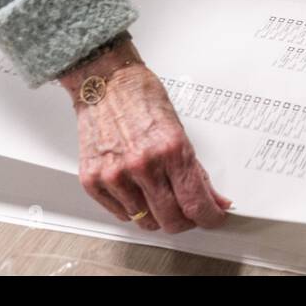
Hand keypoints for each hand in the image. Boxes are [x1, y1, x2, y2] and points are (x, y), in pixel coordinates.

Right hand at [60, 37, 231, 233]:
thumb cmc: (142, 100)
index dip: (209, 217)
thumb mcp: (179, 131)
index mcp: (171, 149)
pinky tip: (136, 190)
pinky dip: (132, 208)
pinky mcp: (92, 180)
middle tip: (188, 212)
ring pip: (145, 221)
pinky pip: (120, 214)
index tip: (212, 219)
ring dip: (157, 215)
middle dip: (185, 221)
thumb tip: (213, 198)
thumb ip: (195, 171)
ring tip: (158, 195)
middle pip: (171, 220)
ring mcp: (115, 175)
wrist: (106, 84)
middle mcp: (143, 165)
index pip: (195, 203)